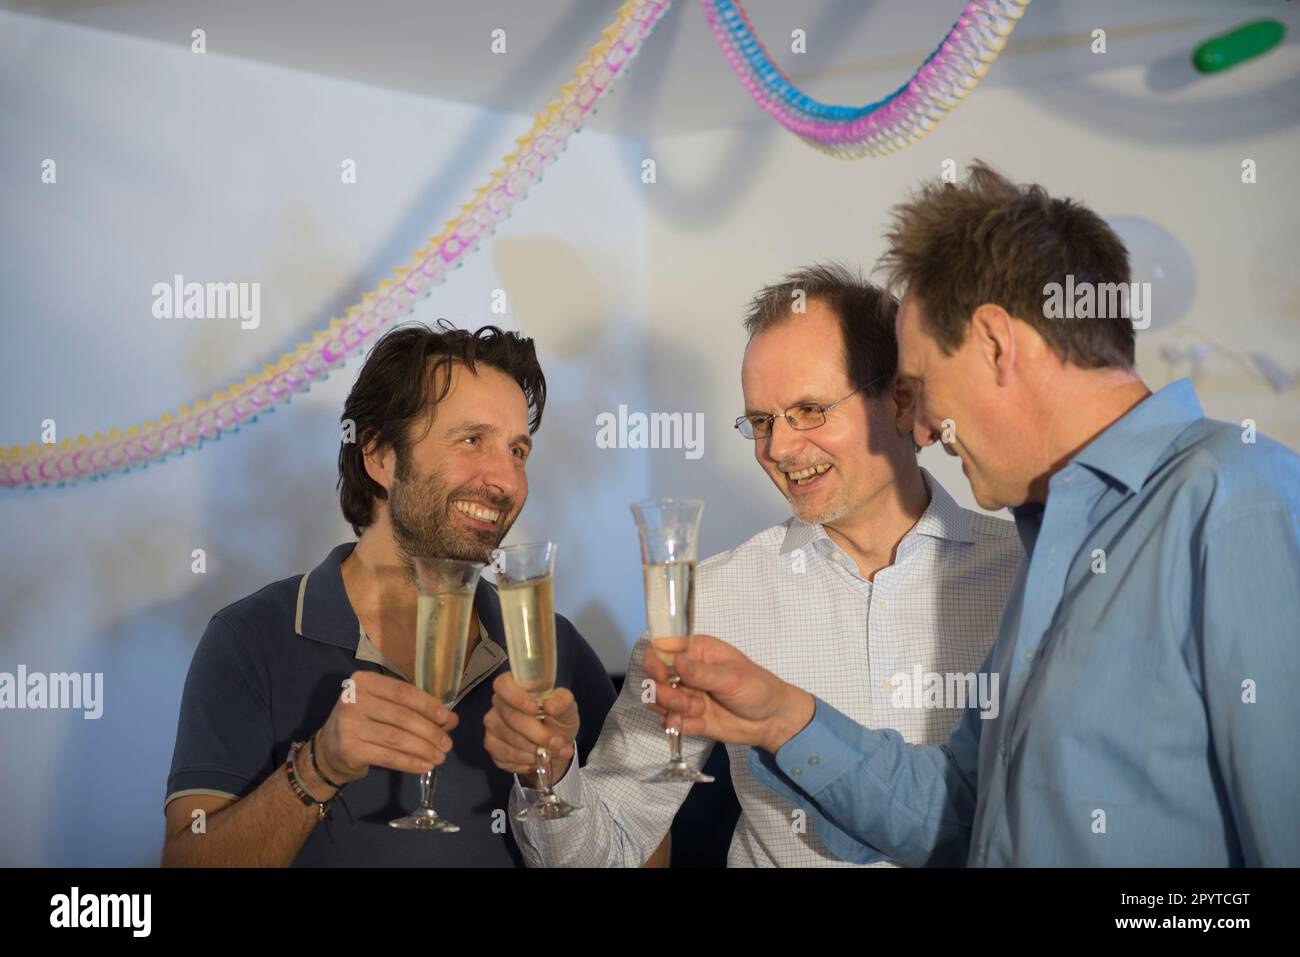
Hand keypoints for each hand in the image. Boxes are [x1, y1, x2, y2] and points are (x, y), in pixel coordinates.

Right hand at [314, 671, 459, 783]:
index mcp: (364, 681)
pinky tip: (425, 766)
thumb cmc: (363, 722)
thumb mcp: (384, 707)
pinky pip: (388, 756)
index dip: (428, 705)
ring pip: (397, 738)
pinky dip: (410, 762)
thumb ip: (415, 709)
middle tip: (447, 743)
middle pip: (402, 716)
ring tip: (440, 757)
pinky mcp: (350, 749)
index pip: (403, 692)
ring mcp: (349, 725)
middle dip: (430, 731)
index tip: (447, 718)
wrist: (329, 749)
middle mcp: (354, 699)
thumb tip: (451, 719)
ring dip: (424, 749)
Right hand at [483, 673, 579, 786]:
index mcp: (515, 686)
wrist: (555, 745)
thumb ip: (563, 702)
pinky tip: (537, 759)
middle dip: (537, 734)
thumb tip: (550, 705)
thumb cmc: (558, 720)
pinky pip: (505, 756)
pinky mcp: (492, 745)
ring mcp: (493, 725)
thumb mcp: (568, 709)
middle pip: (510, 717)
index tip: (536, 709)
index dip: (516, 697)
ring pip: (508, 739)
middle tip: (557, 742)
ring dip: (534, 750)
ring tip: (552, 753)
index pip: (503, 684)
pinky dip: (526, 761)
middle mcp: (499, 703)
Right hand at [642, 634, 814, 753]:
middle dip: (665, 694)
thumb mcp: (732, 678)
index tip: (662, 678)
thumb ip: (702, 672)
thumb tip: (675, 661)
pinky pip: (670, 722)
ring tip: (698, 711)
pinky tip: (701, 724)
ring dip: (673, 710)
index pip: (662, 650)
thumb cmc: (757, 688)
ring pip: (658, 703)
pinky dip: (681, 726)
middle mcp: (685, 672)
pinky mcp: (688, 718)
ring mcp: (685, 695)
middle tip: (688, 703)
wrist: (772, 720)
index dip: (655, 663)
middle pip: (654, 679)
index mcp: (696, 652)